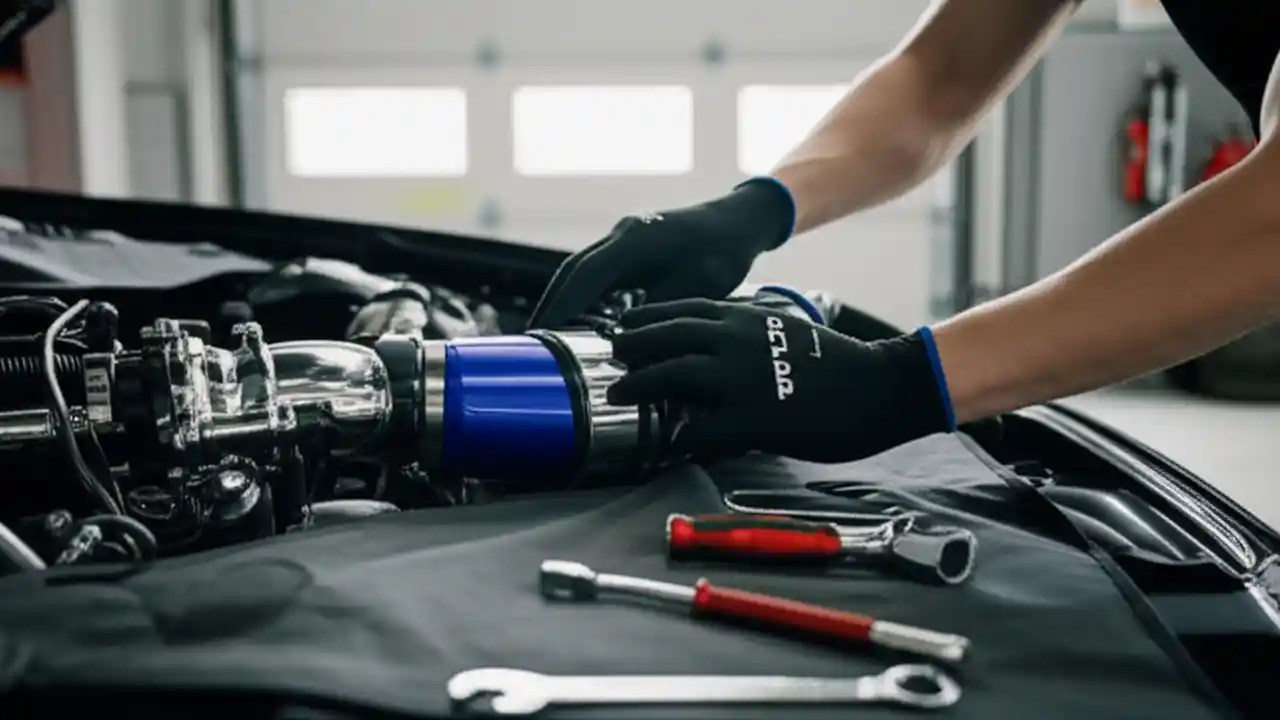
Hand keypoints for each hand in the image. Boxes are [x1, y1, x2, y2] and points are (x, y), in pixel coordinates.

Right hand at [529, 178, 794, 327]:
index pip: (583, 276)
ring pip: (581, 271)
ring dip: (564, 300)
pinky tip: (582, 322)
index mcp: (634, 241)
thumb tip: (630, 340)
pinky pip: (598, 272)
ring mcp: (624, 238)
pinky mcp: (630, 247)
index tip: (543, 335)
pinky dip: (584, 296)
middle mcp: (621, 235)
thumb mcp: (698, 285)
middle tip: (534, 343)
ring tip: (551, 337)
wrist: (739, 221)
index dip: (560, 306)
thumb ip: (660, 309)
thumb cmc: (723, 250)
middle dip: (551, 305)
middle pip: (572, 271)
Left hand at [607, 300, 954, 462]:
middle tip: (612, 360)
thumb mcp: (781, 330)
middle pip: (663, 338)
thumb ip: (744, 333)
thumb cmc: (833, 361)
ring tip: (621, 393)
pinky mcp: (752, 418)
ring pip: (671, 375)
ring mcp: (740, 378)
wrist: (878, 385)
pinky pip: (700, 430)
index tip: (622, 328)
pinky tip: (669, 444)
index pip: (678, 311)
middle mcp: (734, 340)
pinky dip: (679, 437)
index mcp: (742, 317)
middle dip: (631, 348)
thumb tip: (713, 345)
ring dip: (640, 385)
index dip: (644, 320)